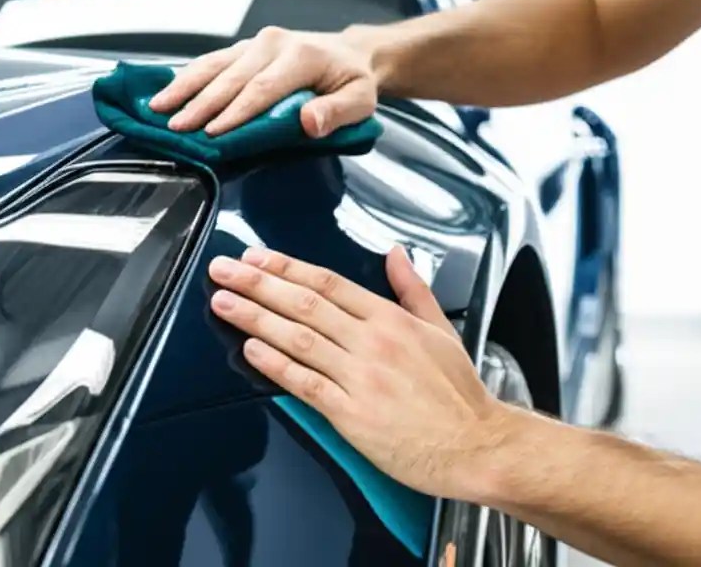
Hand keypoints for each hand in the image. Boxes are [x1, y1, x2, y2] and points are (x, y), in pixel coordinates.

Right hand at [149, 26, 378, 137]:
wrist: (351, 53)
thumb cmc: (353, 81)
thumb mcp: (361, 101)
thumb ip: (338, 112)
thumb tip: (309, 123)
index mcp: (300, 56)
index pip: (262, 89)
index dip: (235, 112)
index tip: (211, 133)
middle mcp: (272, 44)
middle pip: (230, 77)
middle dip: (200, 103)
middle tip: (174, 125)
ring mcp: (255, 43)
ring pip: (213, 65)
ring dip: (183, 87)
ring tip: (157, 107)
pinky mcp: (243, 48)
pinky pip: (212, 62)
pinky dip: (187, 77)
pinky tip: (167, 92)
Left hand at [207, 245, 521, 501]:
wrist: (478, 446)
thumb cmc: (460, 395)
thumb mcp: (442, 329)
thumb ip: (413, 289)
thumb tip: (396, 254)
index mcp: (392, 320)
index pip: (327, 283)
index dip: (286, 266)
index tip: (254, 256)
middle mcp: (373, 342)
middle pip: (305, 303)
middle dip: (257, 283)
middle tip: (223, 269)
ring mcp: (361, 378)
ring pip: (299, 338)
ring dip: (256, 318)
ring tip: (224, 302)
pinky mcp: (352, 415)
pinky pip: (306, 383)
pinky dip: (276, 365)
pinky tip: (250, 351)